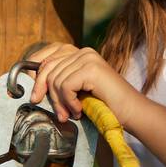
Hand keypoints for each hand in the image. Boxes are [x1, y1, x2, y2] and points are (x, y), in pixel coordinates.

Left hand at [26, 44, 145, 131]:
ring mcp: (88, 58)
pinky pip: (65, 86)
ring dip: (60, 103)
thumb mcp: (78, 91)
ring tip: (70, 114)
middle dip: (45, 93)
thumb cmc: (105, 105)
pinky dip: (69, 102)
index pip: (48, 54)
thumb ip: (61, 83)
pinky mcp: (91, 69)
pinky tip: (79, 110)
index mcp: (80, 53)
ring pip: (55, 80)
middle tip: (56, 112)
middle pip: (48, 68)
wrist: (130, 112)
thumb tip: (35, 86)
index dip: (35, 71)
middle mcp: (83, 52)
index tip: (34, 93)